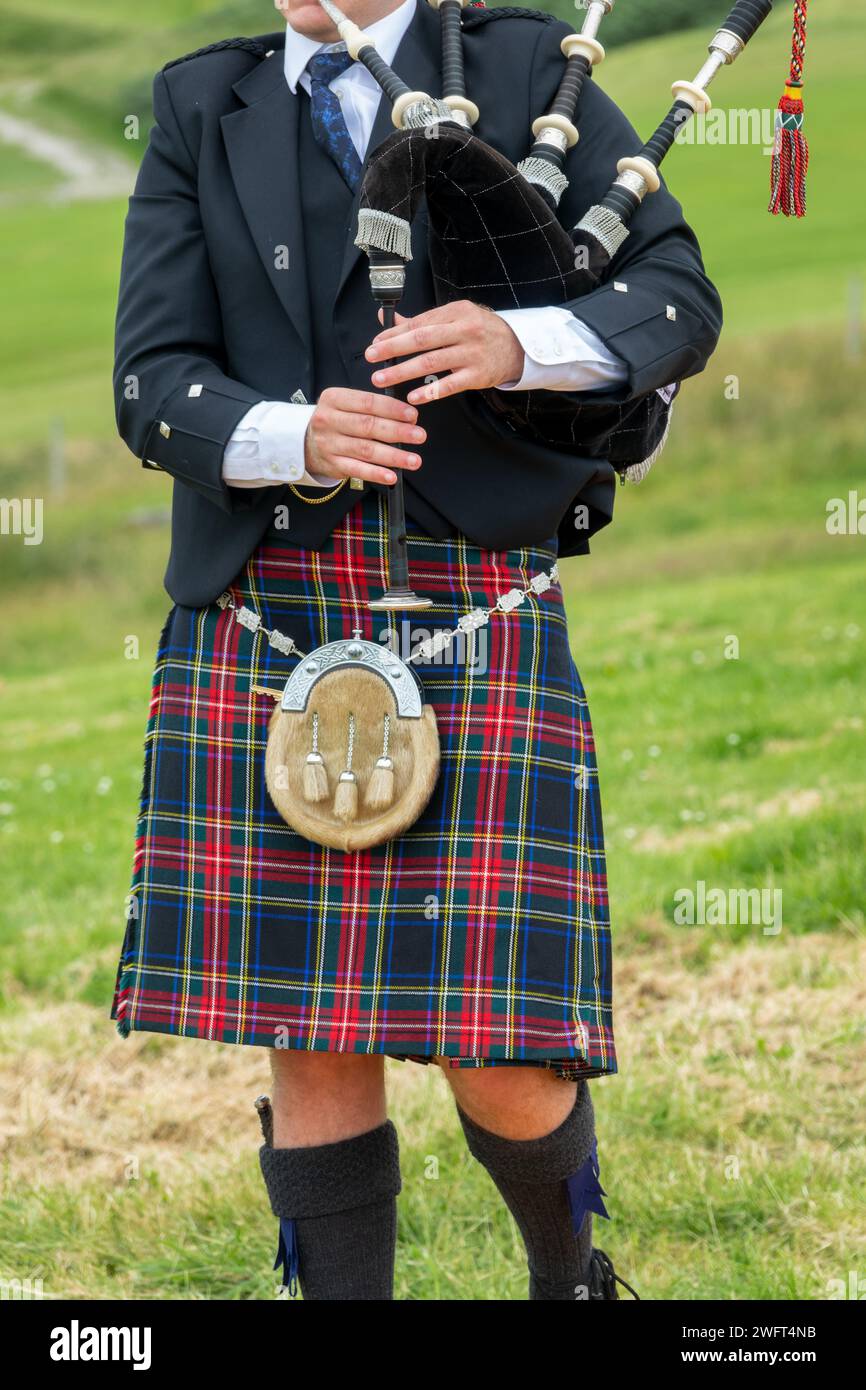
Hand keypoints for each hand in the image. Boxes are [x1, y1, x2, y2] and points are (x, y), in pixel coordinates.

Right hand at [304, 387, 425, 485]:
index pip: (367, 403)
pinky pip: (357, 470)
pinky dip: (376, 474)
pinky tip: (391, 475)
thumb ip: (370, 406)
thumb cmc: (333, 420)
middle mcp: (330, 421)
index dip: (392, 409)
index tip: (412, 415)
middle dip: (398, 432)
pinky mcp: (333, 464)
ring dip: (393, 456)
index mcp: (335, 399)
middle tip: (419, 435)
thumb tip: (406, 416)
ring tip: (413, 459)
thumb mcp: (344, 404)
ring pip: (365, 450)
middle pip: (368, 426)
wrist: (303, 440)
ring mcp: (330, 444)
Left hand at [365, 301, 524, 404]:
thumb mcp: (456, 318)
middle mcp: (464, 330)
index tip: (376, 342)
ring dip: (403, 371)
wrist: (518, 347)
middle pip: (422, 339)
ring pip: (431, 362)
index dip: (394, 333)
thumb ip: (424, 321)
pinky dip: (429, 392)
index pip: (419, 322)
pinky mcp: (478, 376)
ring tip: (382, 378)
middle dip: (392, 348)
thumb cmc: (481, 332)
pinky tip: (412, 397)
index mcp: (456, 312)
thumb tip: (388, 320)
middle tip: (371, 357)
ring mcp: (472, 354)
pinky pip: (449, 385)